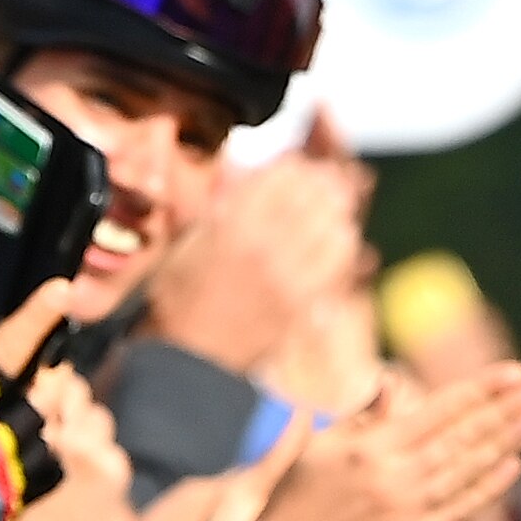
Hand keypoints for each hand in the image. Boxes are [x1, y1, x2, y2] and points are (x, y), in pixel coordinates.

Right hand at [139, 116, 370, 378]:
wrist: (187, 359)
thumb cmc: (177, 297)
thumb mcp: (186, 240)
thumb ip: (220, 202)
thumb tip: (244, 164)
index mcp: (230, 224)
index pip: (281, 175)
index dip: (294, 163)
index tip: (296, 161)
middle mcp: (262, 246)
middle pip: (315, 194)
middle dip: (322, 181)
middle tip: (324, 177)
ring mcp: (287, 277)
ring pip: (335, 225)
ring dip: (337, 210)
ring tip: (335, 204)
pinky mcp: (304, 304)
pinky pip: (339, 264)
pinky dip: (343, 245)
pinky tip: (340, 239)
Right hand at [235, 360, 520, 520]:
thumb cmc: (293, 497)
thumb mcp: (318, 447)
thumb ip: (362, 417)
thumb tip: (392, 384)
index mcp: (371, 448)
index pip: (441, 411)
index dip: (482, 390)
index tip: (517, 372)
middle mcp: (394, 481)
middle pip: (464, 439)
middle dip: (507, 411)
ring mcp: (407, 516)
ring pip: (467, 474)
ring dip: (505, 446)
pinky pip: (460, 513)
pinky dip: (487, 490)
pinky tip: (510, 467)